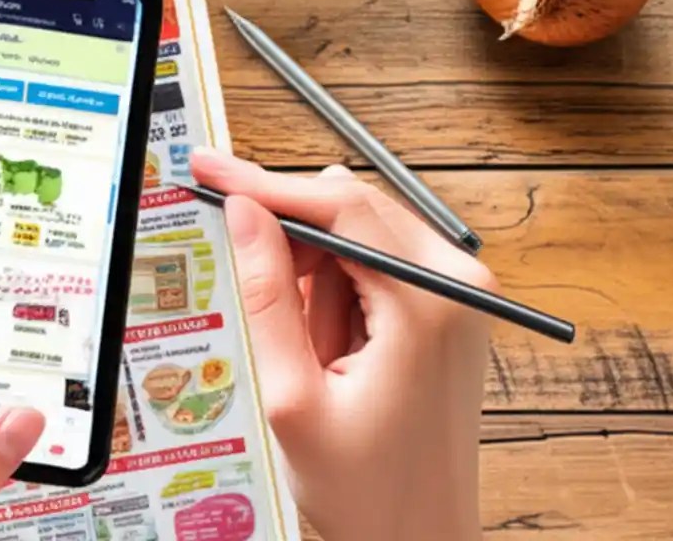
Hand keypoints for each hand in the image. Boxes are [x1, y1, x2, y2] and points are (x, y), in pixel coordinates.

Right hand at [192, 148, 490, 540]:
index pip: (339, 204)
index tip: (212, 169)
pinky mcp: (449, 309)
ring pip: (359, 234)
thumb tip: (245, 216)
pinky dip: (336, 290)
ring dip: (314, 272)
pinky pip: (375, 264)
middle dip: (287, 232)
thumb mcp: (293, 397)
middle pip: (352, 208)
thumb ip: (267, 296)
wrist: (421, 540)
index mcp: (428, 305)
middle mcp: (458, 286)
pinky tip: (326, 346)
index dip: (265, 182)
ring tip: (307, 350)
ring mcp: (460, 295)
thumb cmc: (368, 491)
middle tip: (236, 260)